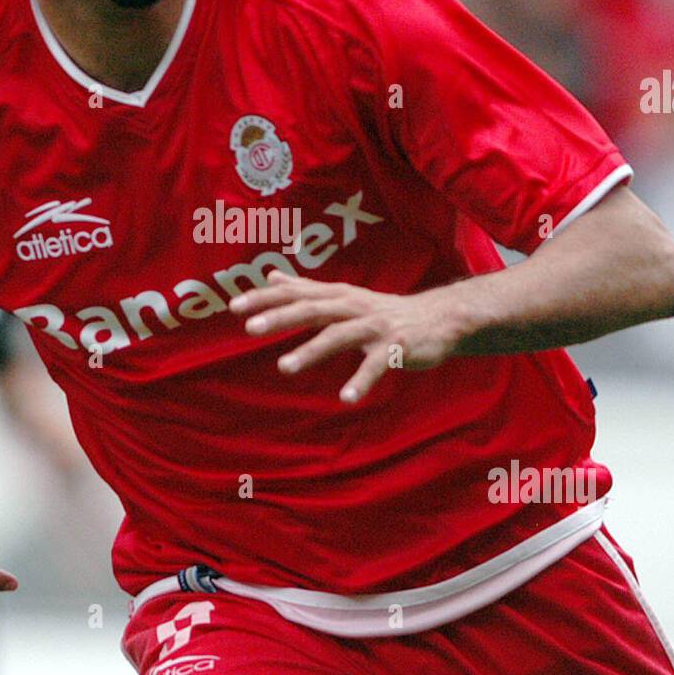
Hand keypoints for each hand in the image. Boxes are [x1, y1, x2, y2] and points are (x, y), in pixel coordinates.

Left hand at [229, 271, 468, 403]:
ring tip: (283, 367)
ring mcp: (375, 326)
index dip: (265, 298)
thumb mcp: (343, 296)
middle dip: (280, 317)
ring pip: (338, 336)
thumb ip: (306, 289)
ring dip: (311, 350)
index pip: (296, 293)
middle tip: (249, 328)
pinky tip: (345, 398)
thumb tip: (271, 277)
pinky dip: (361, 381)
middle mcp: (353, 307)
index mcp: (338, 296)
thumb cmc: (384, 310)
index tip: (233, 305)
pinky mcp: (396, 347)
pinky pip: (375, 365)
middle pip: (312, 309)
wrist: (439, 318)